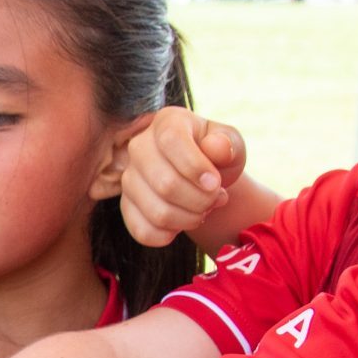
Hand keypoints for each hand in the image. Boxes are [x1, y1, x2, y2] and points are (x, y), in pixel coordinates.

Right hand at [117, 106, 247, 246]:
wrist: (202, 178)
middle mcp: (139, 147)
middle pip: (165, 184)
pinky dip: (169, 235)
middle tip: (218, 199)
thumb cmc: (216, 156)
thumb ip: (228, 144)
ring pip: (157, 212)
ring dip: (190, 219)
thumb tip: (217, 148)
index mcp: (166, 122)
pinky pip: (143, 231)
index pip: (171, 141)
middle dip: (201, 200)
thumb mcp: (231, 144)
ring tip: (205, 210)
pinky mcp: (126, 206)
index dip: (195, 167)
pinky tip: (182, 224)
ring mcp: (128, 178)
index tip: (215, 183)